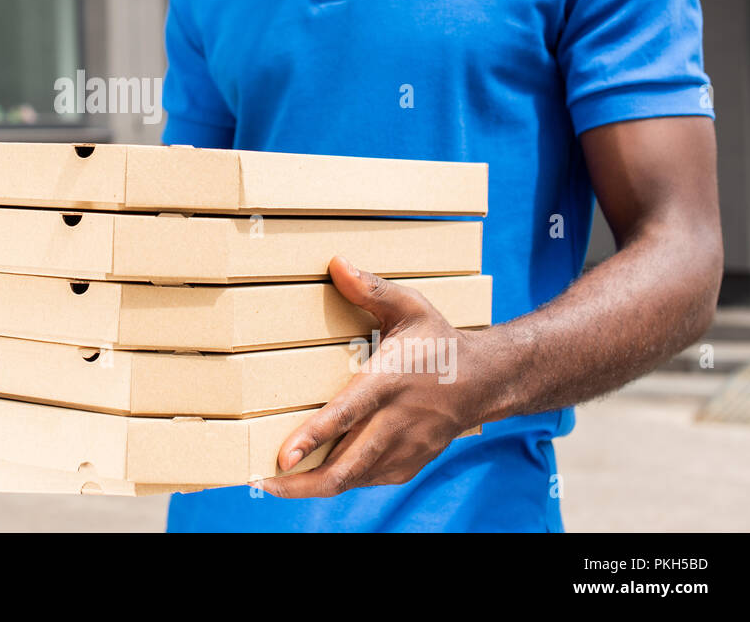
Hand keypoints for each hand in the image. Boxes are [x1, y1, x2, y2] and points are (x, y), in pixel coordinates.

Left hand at [261, 256, 497, 498]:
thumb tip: (335, 263)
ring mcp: (406, 448)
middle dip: (303, 482)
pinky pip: (368, 479)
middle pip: (347, 465)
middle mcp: (398, 421)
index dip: (314, 437)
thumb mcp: (410, 306)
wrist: (486, 380)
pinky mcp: (410, 463)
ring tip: (277, 485)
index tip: (283, 456)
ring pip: (355, 479)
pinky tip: (313, 477)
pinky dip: (340, 481)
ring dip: (315, 486)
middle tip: (263, 483)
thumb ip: (372, 288)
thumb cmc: (439, 340)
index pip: (347, 414)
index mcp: (391, 381)